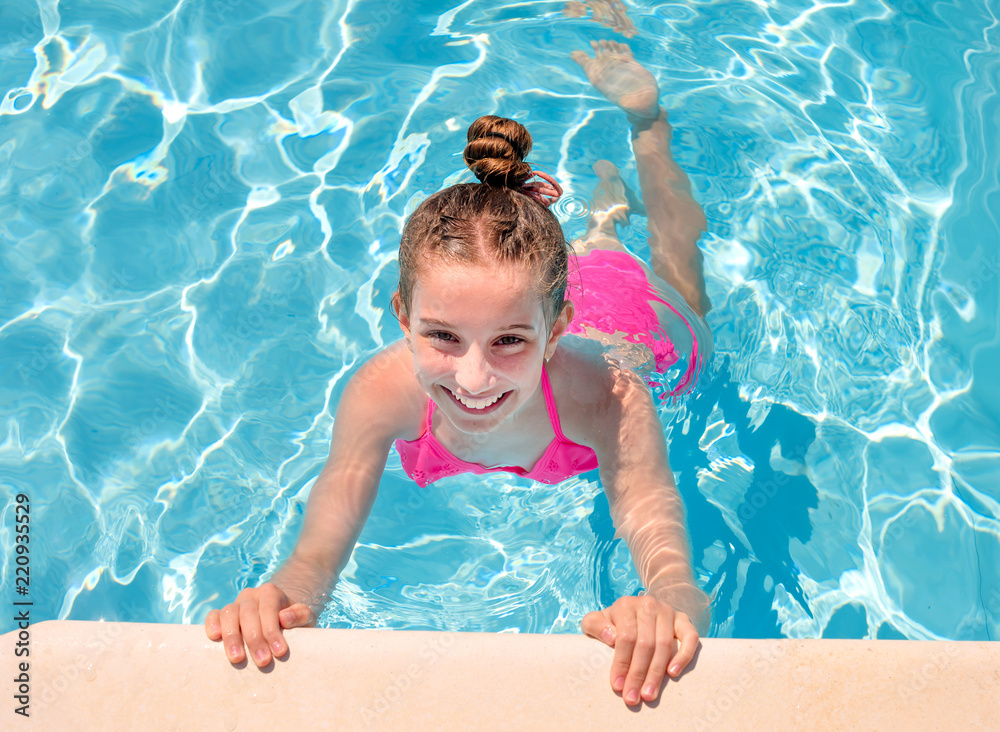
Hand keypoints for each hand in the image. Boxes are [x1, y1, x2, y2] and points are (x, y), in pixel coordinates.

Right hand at [204, 582, 315, 666]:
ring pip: (228, 614)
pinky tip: (214, 638)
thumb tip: (284, 618)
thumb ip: (300, 614)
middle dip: (255, 639)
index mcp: (270, 592)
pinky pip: (213, 615)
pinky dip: (211, 624)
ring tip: (237, 659)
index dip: (273, 631)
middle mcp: (250, 596)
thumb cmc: (294, 619)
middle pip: (248, 614)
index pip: (269, 610)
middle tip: (263, 661)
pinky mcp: (222, 615)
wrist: (281, 615)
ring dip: (232, 637)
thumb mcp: (305, 616)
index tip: (280, 652)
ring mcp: (235, 604)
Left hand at [581, 594, 698, 705]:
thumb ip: (595, 625)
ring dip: (657, 673)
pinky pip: (690, 637)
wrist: (640, 610)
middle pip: (645, 644)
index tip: (617, 686)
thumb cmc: (614, 623)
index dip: (621, 663)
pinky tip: (673, 673)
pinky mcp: (684, 620)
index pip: (625, 637)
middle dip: (638, 674)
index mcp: (626, 605)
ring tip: (649, 694)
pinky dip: (684, 655)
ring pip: (665, 644)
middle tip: (632, 698)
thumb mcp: (597, 621)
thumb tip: (610, 637)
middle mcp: (648, 605)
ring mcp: (668, 612)